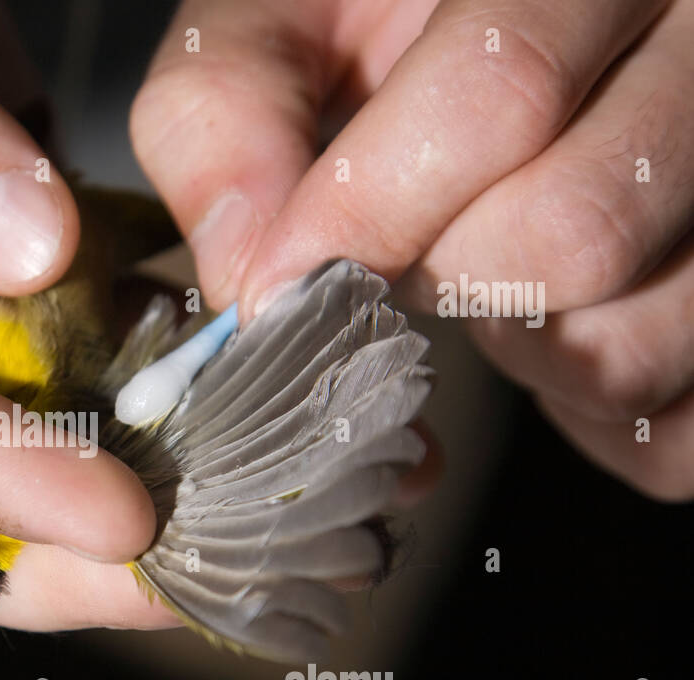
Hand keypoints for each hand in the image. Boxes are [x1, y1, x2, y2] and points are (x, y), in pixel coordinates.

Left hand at [133, 0, 693, 499]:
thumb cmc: (389, 17)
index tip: (283, 284)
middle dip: (439, 282)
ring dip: (515, 356)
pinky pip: (671, 434)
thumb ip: (232, 110)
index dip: (366, 215)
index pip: (500, 94)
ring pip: (633, 346)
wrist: (517, 26)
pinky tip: (552, 337)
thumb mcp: (295, 16)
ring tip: (488, 280)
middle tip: (403, 258)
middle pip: (573, 233)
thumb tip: (247, 279)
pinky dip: (585, 421)